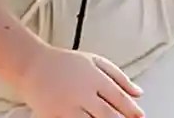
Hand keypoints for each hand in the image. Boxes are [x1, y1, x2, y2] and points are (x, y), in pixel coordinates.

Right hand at [13, 45, 144, 116]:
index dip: (132, 110)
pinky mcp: (54, 117)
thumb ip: (119, 76)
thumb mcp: (95, 62)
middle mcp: (82, 93)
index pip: (119, 98)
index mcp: (94, 78)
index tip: (140, 117)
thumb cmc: (65, 63)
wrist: (33, 66)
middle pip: (109, 115)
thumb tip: (139, 93)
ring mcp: (68, 107)